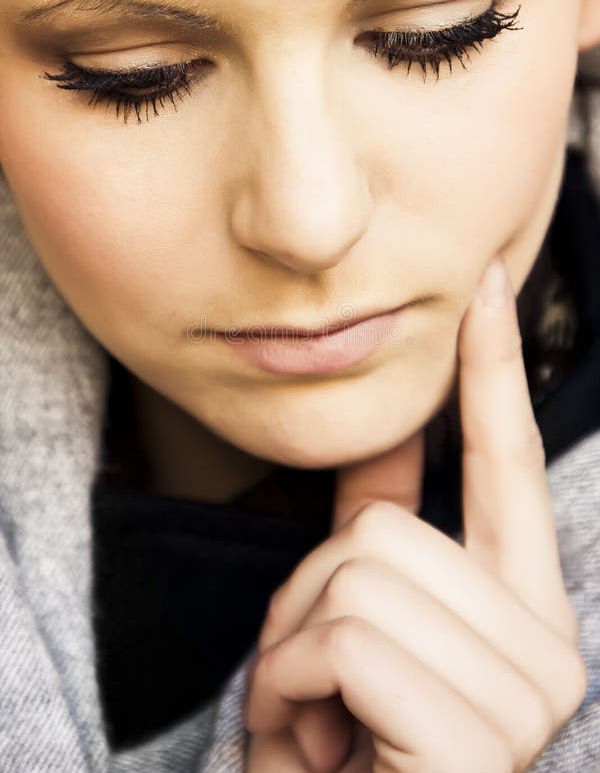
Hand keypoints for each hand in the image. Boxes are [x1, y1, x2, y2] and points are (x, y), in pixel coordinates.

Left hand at [242, 255, 586, 772]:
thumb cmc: (346, 747)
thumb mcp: (355, 624)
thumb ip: (382, 527)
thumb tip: (387, 426)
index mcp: (520, 608)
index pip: (507, 465)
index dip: (492, 370)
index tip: (484, 284)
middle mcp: (547, 647)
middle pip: (382, 529)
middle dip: (305, 599)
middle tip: (307, 682)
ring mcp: (524, 697)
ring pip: (359, 572)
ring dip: (290, 651)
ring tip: (311, 720)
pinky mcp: (478, 743)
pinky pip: (344, 641)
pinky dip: (289, 690)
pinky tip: (315, 748)